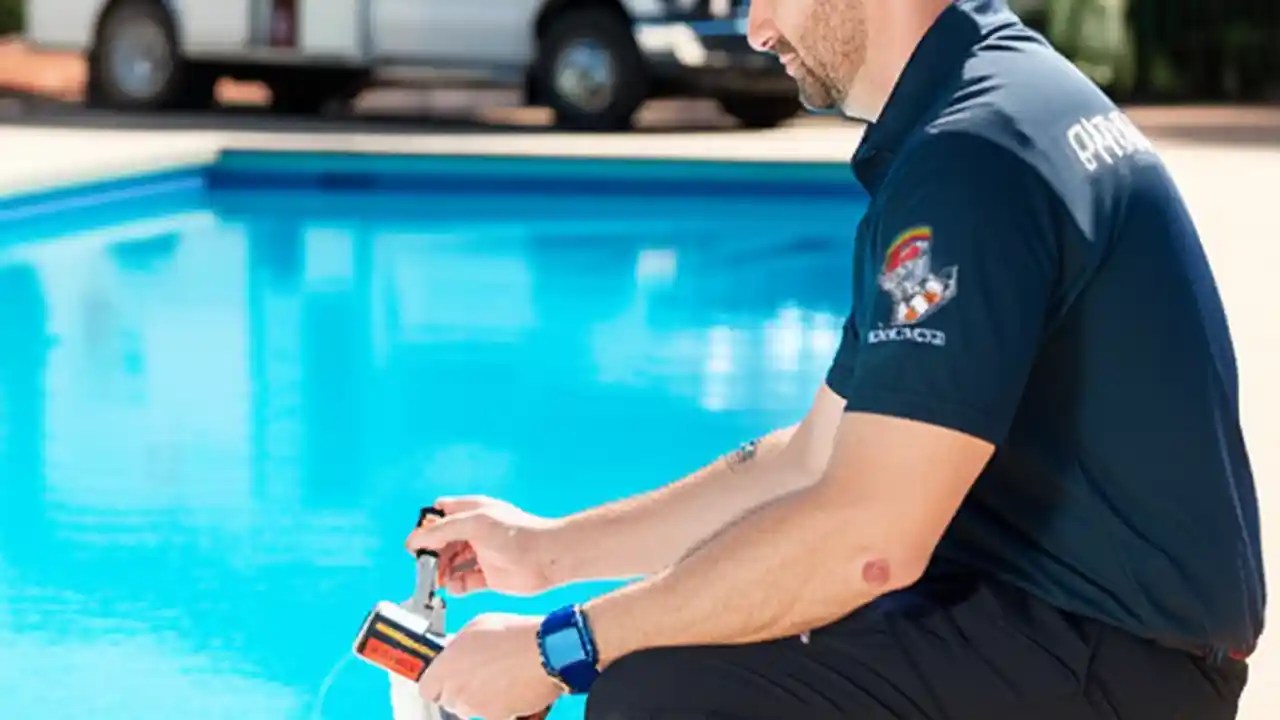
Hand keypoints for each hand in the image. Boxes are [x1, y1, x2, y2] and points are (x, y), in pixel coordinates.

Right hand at [406, 496, 559, 595]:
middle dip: (432, 553)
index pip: (440, 514)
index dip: (427, 527)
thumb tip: (413, 541)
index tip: (420, 543)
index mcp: (472, 512)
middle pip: (442, 541)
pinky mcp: (489, 576)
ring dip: (442, 572)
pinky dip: (457, 585)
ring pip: (451, 563)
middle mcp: (475, 531)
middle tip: (426, 567)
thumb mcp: (473, 524)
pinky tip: (456, 587)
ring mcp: (482, 553)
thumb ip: (441, 531)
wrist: (547, 558)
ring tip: (440, 580)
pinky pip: (464, 581)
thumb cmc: (515, 534)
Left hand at [420, 612, 561, 719]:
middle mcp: (455, 687)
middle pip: (449, 701)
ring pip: (469, 711)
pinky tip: (513, 692)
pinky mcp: (493, 717)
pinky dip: (501, 709)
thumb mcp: (478, 625)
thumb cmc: (514, 633)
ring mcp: (473, 705)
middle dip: (462, 692)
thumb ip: (459, 645)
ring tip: (501, 682)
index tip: (449, 679)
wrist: (544, 651)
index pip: (427, 689)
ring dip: (480, 701)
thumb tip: (454, 651)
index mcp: (446, 664)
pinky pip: (491, 716)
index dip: (438, 684)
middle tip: (481, 678)